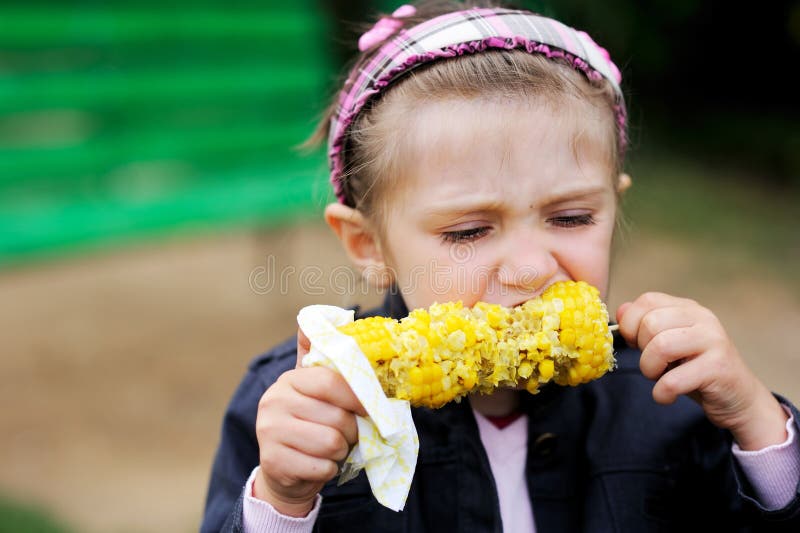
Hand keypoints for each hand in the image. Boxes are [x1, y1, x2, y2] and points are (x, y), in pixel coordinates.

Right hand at [253, 328, 366, 515]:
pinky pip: (321, 468)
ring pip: (331, 444)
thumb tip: (342, 315)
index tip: (371, 409)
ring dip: (341, 452)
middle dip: (351, 431)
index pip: (331, 383)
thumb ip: (326, 358)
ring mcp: (269, 432)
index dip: (358, 397)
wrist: (284, 470)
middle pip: (336, 417)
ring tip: (334, 449)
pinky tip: (320, 464)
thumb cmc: (310, 424)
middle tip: (347, 435)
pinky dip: (329, 470)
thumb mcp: (315, 390)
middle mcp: (274, 401)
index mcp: (288, 380)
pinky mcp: (273, 462)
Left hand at [617, 292, 787, 450]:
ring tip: (660, 378)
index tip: (636, 344)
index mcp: (688, 308)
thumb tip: (620, 312)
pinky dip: (661, 393)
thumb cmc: (696, 370)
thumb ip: (643, 326)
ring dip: (649, 369)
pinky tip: (667, 396)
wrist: (738, 398)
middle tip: (653, 365)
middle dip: (641, 350)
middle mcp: (703, 318)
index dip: (631, 324)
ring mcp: (713, 341)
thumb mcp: (668, 344)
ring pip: (660, 347)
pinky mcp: (718, 368)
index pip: (647, 300)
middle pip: (650, 324)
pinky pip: (673, 380)